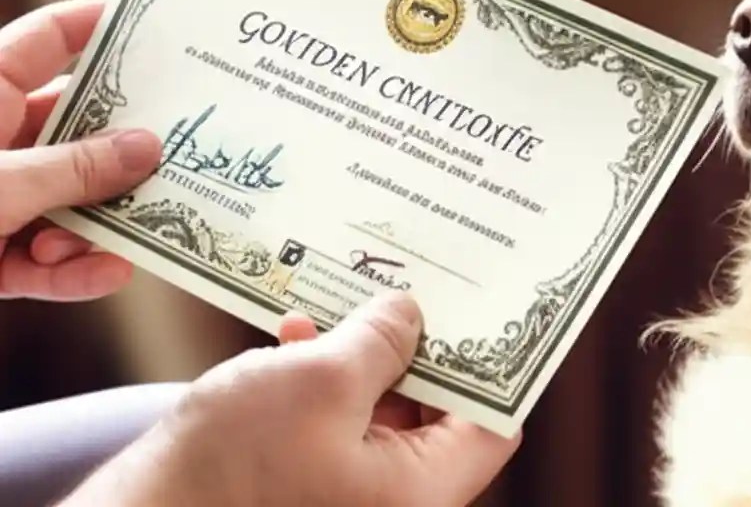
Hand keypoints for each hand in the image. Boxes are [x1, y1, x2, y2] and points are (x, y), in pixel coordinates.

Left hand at [0, 0, 162, 299]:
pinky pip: (40, 257)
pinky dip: (70, 270)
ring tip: (121, 239)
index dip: (107, 26)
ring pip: (65, 198)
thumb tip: (149, 146)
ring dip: (95, 223)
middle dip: (124, 148)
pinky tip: (105, 274)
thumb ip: (73, 169)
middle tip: (187, 151)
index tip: (168, 28)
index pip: (52, 38)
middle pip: (75, 128)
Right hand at [62, 292, 521, 506]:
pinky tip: (295, 342)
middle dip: (417, 347)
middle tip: (407, 291)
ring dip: (363, 357)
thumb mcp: (321, 380)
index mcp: (423, 490)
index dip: (491, 361)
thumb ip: (381, 340)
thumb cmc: (231, 468)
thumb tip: (410, 313)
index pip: (493, 423)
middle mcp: (396, 499)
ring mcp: (349, 496)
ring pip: (382, 413)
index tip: (480, 307)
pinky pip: (338, 426)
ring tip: (339, 309)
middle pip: (439, 413)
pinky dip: (325, 383)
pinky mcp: (306, 487)